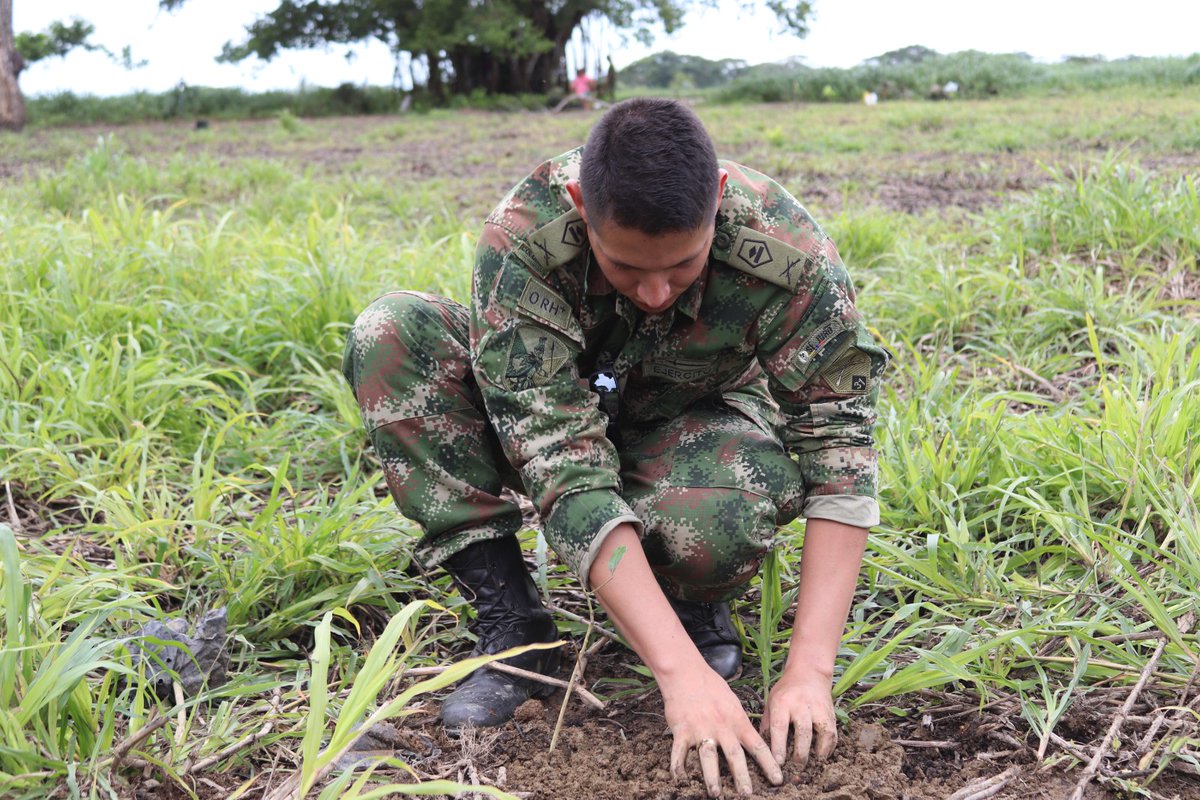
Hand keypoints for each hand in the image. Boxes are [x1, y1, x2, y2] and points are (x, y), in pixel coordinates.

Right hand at [663, 665, 782, 796]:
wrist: (685, 673)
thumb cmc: (711, 687)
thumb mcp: (733, 702)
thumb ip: (740, 722)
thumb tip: (751, 740)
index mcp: (737, 720)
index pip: (757, 745)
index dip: (768, 764)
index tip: (778, 779)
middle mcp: (721, 727)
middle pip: (734, 755)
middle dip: (741, 776)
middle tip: (747, 794)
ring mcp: (701, 729)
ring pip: (708, 757)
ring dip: (712, 777)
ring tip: (715, 793)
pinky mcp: (682, 731)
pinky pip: (679, 753)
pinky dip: (678, 768)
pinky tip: (680, 780)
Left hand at [760, 667, 837, 768]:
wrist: (809, 673)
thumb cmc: (786, 692)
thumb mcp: (771, 702)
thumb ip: (767, 725)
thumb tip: (762, 750)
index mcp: (782, 702)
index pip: (780, 726)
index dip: (779, 746)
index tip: (778, 763)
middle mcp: (801, 704)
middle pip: (803, 731)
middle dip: (800, 753)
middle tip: (795, 769)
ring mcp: (818, 709)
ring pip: (822, 732)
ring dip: (818, 752)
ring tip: (812, 767)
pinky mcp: (831, 714)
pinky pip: (832, 734)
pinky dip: (828, 748)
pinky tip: (821, 758)